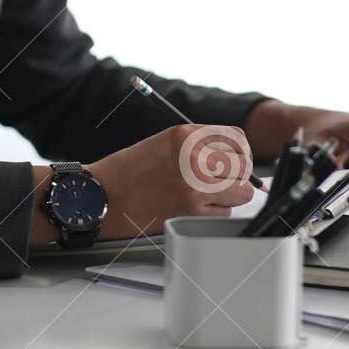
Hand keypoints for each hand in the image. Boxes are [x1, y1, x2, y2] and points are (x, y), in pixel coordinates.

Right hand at [89, 123, 255, 239]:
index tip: (236, 158)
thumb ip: (201, 143)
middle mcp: (193, 157)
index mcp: (187, 134)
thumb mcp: (167, 141)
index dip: (241, 150)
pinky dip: (216, 213)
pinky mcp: (191, 212)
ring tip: (208, 194)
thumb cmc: (132, 169)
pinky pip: (224, 213)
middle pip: (245, 165)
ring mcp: (194, 186)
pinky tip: (195, 207)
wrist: (104, 195)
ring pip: (241, 192)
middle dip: (240, 175)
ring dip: (231, 196)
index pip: (238, 137)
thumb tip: (237, 157)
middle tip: (227, 180)